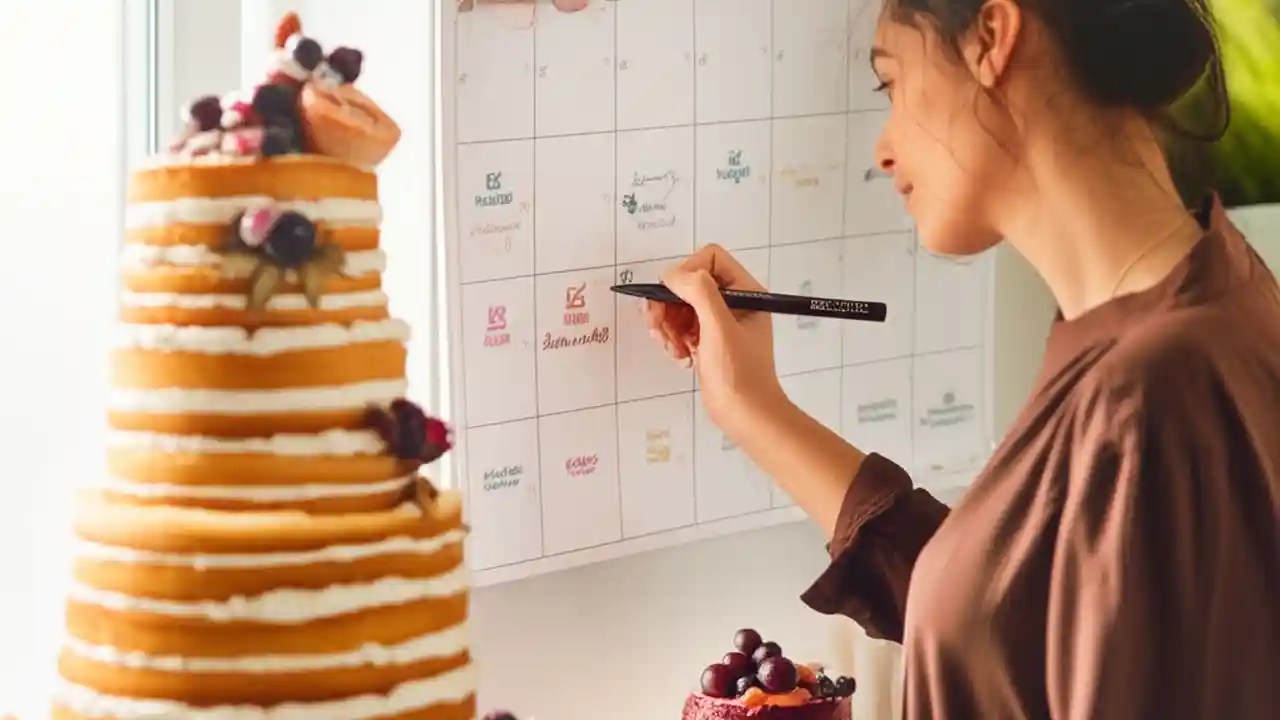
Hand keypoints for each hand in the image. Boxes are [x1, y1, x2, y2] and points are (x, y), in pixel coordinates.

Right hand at [645, 244, 784, 435]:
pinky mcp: (707, 340)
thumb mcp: (719, 328)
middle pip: (689, 282)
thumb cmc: (739, 375)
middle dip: (669, 303)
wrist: (746, 417)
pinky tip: (679, 355)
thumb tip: (673, 274)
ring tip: (671, 347)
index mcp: (745, 292)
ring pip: (680, 305)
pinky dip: (672, 338)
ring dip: (667, 323)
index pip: (710, 258)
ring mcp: (719, 322)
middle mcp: (733, 302)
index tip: (673, 298)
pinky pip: (680, 326)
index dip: (686, 273)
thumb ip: (699, 292)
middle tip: (658, 326)